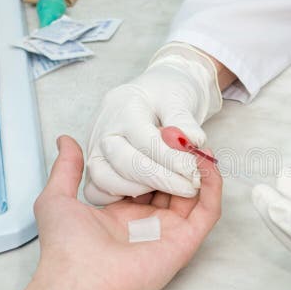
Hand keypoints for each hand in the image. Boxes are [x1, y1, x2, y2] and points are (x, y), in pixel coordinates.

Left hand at [34, 135, 222, 289]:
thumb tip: (65, 141)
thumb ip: (66, 168)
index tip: (158, 132)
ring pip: (194, 195)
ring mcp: (169, 232)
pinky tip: (207, 164)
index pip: (147, 178)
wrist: (78, 281)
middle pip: (172, 183)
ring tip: (198, 143)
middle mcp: (149, 222)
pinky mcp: (185, 242)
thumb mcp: (57, 197)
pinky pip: (208, 212)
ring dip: (199, 168)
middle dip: (178, 158)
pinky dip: (213, 187)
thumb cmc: (65, 247)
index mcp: (122, 212)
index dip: (153, 155)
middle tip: (181, 133)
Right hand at [84, 43, 221, 204]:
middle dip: (160, 178)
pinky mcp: (96, 165)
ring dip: (141, 189)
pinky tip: (147, 193)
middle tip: (189, 186)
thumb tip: (194, 142)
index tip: (195, 171)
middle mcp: (104, 128)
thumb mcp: (180, 98)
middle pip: (124, 162)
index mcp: (124, 106)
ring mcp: (95, 148)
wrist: (154, 94)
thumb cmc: (166, 94)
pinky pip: (96, 190)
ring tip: (172, 187)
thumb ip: (185, 122)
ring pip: (105, 179)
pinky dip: (119, 195)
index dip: (172, 159)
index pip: (145, 140)